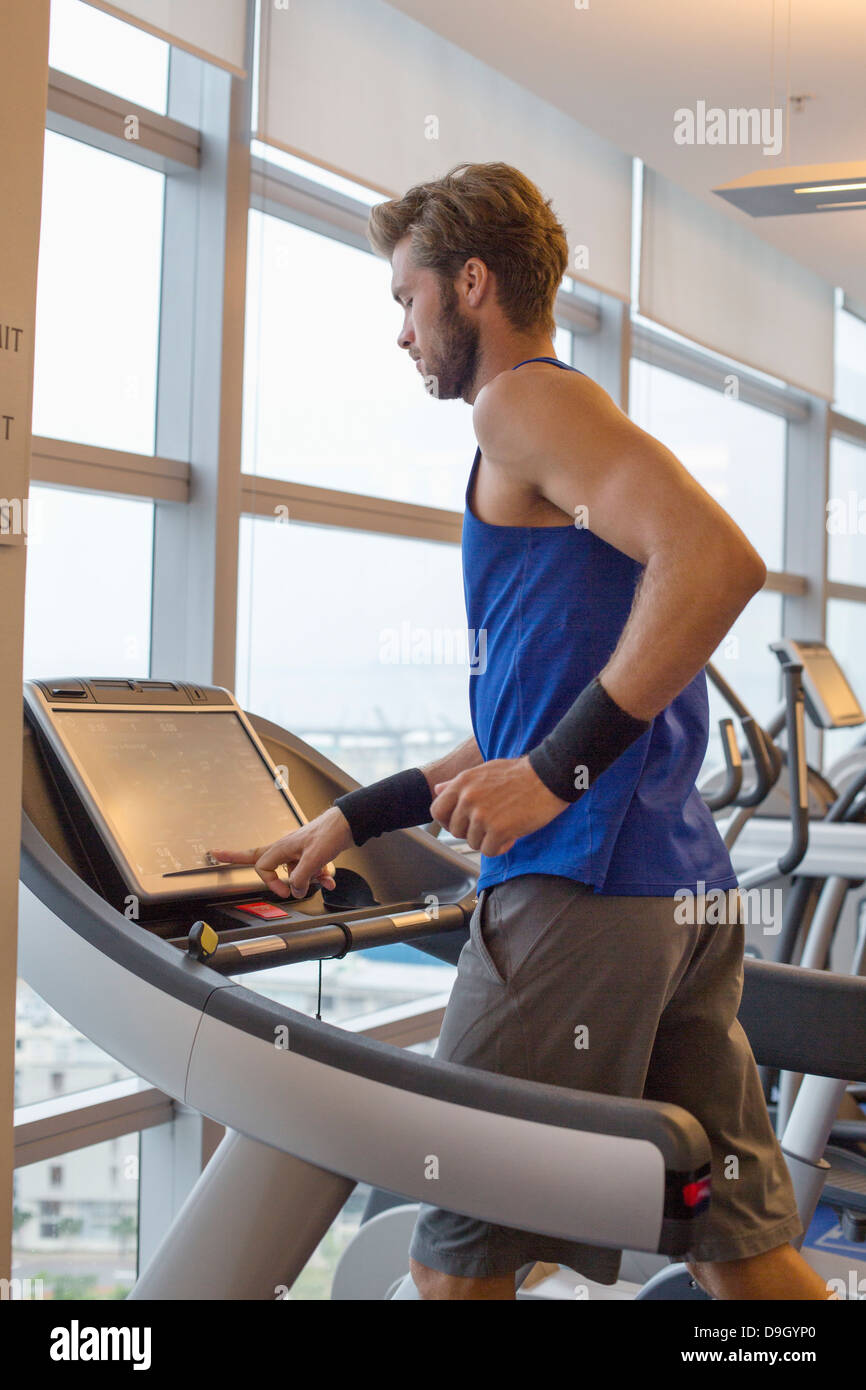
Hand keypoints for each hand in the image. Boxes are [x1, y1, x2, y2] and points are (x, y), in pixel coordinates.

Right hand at [209, 806, 353, 898]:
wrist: (348, 823)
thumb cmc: (329, 833)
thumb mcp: (313, 859)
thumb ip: (301, 877)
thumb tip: (295, 890)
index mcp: (282, 847)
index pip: (262, 868)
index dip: (271, 883)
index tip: (284, 891)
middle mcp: (287, 848)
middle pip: (260, 857)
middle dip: (238, 856)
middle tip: (218, 853)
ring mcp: (298, 850)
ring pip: (294, 870)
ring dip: (309, 878)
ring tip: (323, 877)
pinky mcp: (310, 852)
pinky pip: (308, 869)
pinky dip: (319, 875)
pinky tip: (329, 878)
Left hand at [430, 756, 568, 855]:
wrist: (549, 776)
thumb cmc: (520, 773)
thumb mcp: (485, 771)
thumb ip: (459, 783)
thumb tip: (437, 789)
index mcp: (463, 782)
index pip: (437, 810)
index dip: (447, 821)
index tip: (462, 823)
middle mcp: (468, 798)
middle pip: (456, 831)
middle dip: (472, 832)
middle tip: (490, 825)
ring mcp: (482, 815)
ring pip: (473, 843)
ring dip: (488, 840)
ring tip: (505, 827)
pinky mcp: (498, 829)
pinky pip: (489, 851)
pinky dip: (500, 847)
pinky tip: (511, 836)